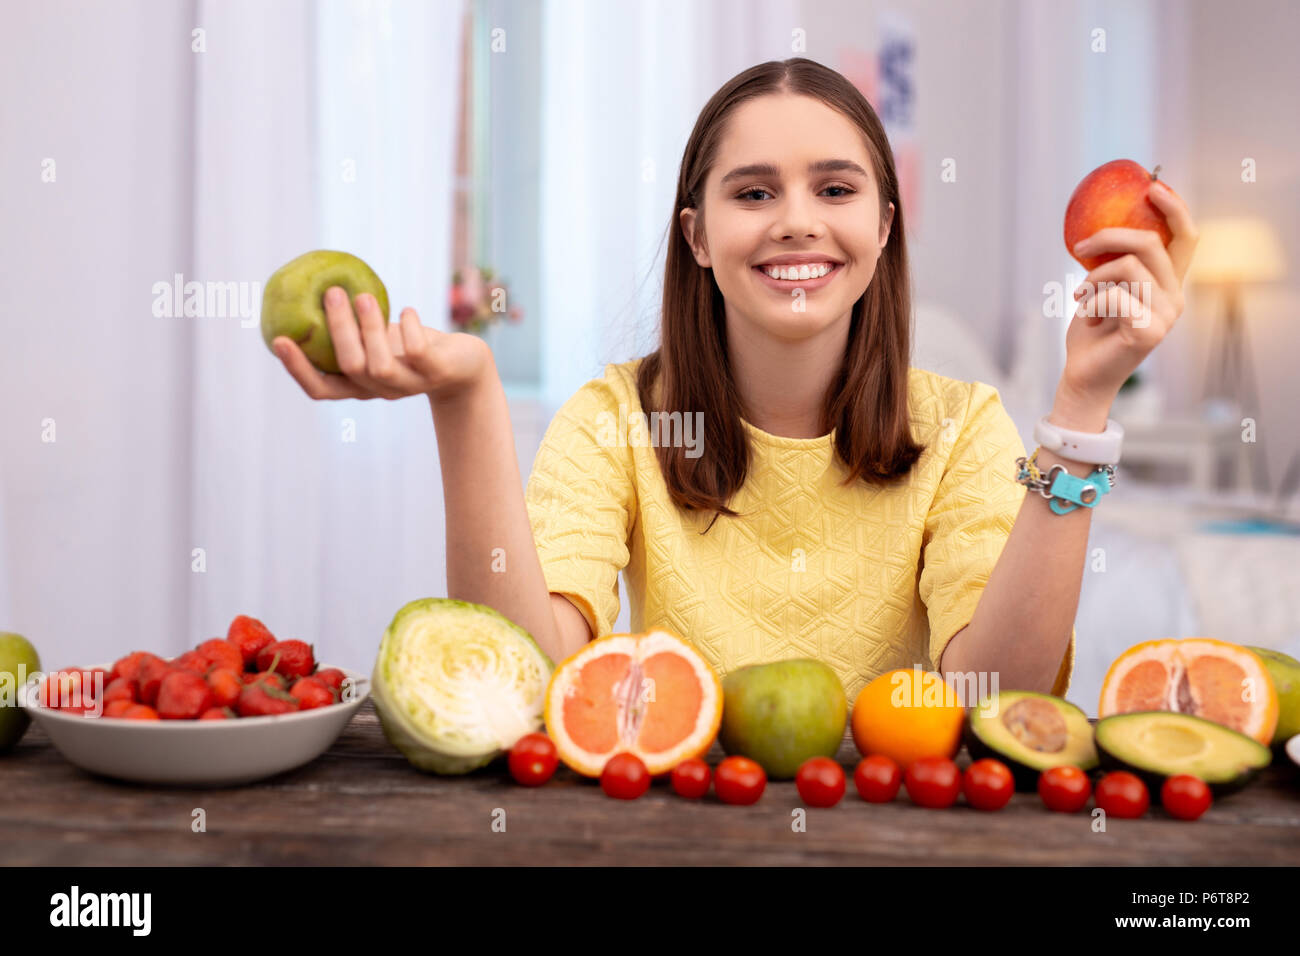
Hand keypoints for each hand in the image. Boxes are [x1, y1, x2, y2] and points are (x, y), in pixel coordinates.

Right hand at [271, 287, 491, 400]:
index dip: (298, 369)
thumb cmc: (410, 346)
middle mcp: (380, 389)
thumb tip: (314, 287)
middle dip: (338, 329)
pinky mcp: (436, 372)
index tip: (279, 340)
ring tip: (364, 296)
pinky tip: (407, 310)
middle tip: (332, 292)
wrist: (463, 364)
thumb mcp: (376, 336)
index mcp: (358, 385)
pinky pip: (417, 352)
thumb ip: (350, 325)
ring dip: (369, 328)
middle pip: (349, 368)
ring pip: (379, 364)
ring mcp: (409, 384)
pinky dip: (409, 327)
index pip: (321, 389)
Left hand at [1062, 181, 1198, 403]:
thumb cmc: (1090, 332)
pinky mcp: (1149, 331)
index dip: (1175, 208)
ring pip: (1128, 267)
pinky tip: (1085, 316)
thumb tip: (1106, 223)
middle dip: (1109, 237)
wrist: (1082, 375)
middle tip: (1080, 246)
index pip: (1186, 239)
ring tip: (1080, 296)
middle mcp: (1175, 298)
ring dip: (1093, 277)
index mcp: (1168, 284)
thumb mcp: (1103, 288)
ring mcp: (1166, 315)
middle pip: (1150, 243)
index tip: (1152, 186)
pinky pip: (1115, 295)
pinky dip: (1091, 301)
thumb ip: (1115, 263)